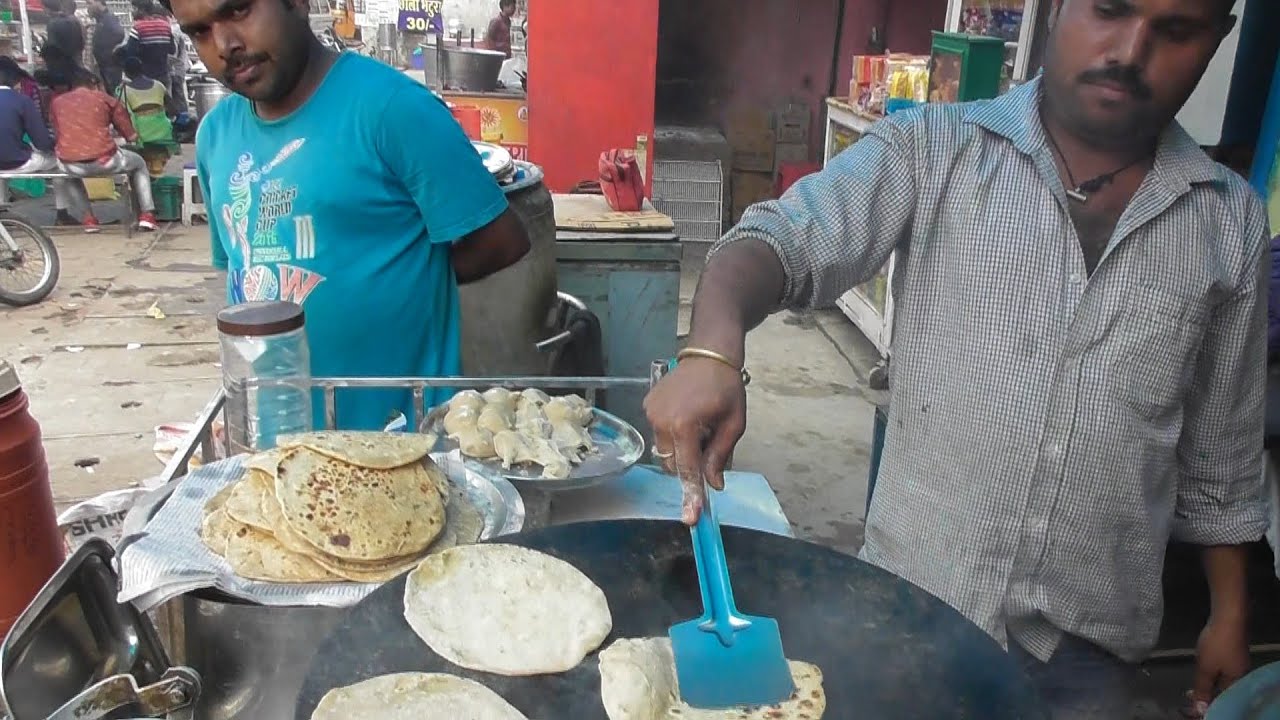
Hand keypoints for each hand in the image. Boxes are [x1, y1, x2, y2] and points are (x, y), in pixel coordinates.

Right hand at [644, 357, 746, 525]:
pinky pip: (659, 433)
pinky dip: (673, 434)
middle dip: (690, 464)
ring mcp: (650, 412)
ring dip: (682, 448)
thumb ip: (720, 455)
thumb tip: (713, 484)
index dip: (691, 495)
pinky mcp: (647, 405)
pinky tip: (688, 416)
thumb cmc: (727, 387)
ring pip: (665, 450)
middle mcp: (661, 421)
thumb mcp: (734, 424)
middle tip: (710, 444)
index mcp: (684, 425)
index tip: (691, 518)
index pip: (687, 469)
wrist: (709, 353)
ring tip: (700, 425)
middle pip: (673, 464)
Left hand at [1188, 616, 1249, 714]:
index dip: (1206, 701)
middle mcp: (1241, 673)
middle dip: (1206, 690)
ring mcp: (1238, 660)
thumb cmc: (1217, 644)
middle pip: (1223, 688)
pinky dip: (1211, 669)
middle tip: (1189, 692)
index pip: (1222, 698)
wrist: (1229, 616)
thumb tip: (1201, 708)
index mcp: (1237, 681)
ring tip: (1194, 680)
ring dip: (1208, 679)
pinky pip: (1222, 666)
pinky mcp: (1234, 649)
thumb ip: (1202, 688)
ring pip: (1222, 676)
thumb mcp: (1205, 668)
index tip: (1190, 699)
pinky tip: (1203, 665)